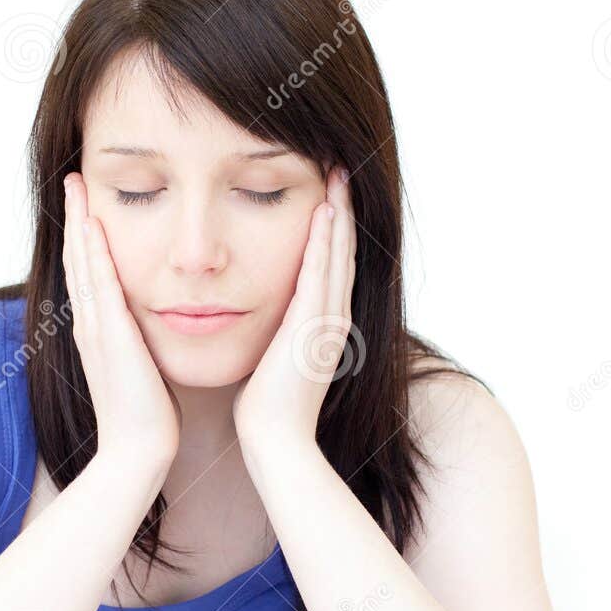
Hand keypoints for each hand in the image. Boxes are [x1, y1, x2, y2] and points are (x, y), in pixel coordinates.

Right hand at [62, 172, 181, 473]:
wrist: (138, 454)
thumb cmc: (148, 422)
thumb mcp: (145, 374)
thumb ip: (144, 351)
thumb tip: (154, 339)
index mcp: (99, 335)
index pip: (89, 276)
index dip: (86, 240)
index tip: (87, 207)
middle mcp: (90, 327)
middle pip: (78, 261)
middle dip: (76, 219)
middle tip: (73, 181)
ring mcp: (96, 331)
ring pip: (83, 264)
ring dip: (79, 223)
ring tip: (76, 186)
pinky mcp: (111, 337)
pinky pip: (100, 284)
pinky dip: (94, 251)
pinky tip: (95, 223)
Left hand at [231, 165, 356, 453]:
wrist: (275, 441)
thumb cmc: (267, 411)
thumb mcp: (274, 363)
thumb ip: (277, 338)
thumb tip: (267, 325)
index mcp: (323, 326)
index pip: (331, 265)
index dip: (333, 229)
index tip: (328, 194)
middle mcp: (332, 319)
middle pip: (342, 252)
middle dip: (343, 210)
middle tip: (342, 169)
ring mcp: (327, 323)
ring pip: (338, 255)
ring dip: (339, 214)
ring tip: (338, 176)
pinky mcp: (313, 328)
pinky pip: (321, 274)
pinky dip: (325, 242)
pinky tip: (324, 212)